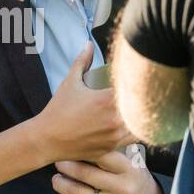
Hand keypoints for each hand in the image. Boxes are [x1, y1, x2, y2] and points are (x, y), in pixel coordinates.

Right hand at [35, 44, 135, 162]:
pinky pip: (132, 141)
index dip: (140, 83)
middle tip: (147, 93)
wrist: (46, 139)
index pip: (134, 88)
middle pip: (142, 108)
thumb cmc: (58, 110)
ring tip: (141, 110)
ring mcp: (114, 136)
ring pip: (141, 127)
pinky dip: (135, 133)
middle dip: (145, 100)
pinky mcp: (111, 148)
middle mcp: (114, 119)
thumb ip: (82, 61)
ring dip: (142, 118)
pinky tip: (134, 126)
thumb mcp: (70, 82)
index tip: (141, 79)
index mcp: (106, 100)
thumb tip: (88, 44)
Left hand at [52, 149, 163, 193]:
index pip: (102, 155)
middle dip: (66, 167)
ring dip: (63, 186)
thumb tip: (86, 136)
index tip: (69, 147)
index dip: (82, 150)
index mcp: (130, 169)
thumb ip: (115, 150)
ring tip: (57, 180)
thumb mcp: (133, 161)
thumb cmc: (135, 179)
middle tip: (58, 162)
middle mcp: (125, 188)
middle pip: (86, 174)